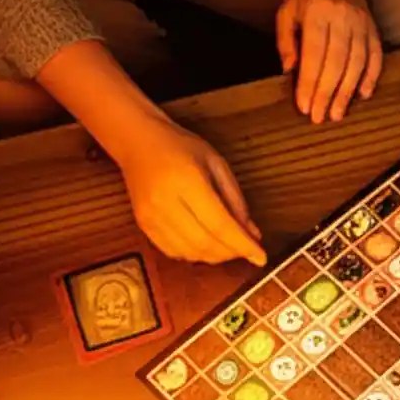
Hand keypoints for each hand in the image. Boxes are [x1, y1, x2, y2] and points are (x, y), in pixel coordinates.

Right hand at [116, 117, 266, 265]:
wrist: (138, 143)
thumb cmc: (182, 148)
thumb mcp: (217, 164)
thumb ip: (236, 201)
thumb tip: (253, 234)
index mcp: (187, 181)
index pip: (219, 224)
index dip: (242, 245)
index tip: (261, 257)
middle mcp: (165, 202)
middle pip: (204, 243)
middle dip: (231, 253)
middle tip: (246, 249)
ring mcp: (150, 217)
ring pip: (189, 253)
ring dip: (214, 256)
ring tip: (227, 245)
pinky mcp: (143, 226)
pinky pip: (173, 252)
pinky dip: (195, 255)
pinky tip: (205, 244)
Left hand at [277, 0, 382, 122]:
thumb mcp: (287, 12)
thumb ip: (285, 41)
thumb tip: (290, 70)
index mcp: (317, 13)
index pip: (314, 54)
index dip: (309, 83)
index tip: (304, 106)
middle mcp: (342, 18)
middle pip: (336, 63)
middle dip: (327, 93)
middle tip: (320, 117)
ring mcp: (361, 24)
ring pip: (357, 63)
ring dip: (347, 91)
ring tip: (337, 113)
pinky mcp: (373, 29)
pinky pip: (376, 56)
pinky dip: (371, 77)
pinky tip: (363, 95)